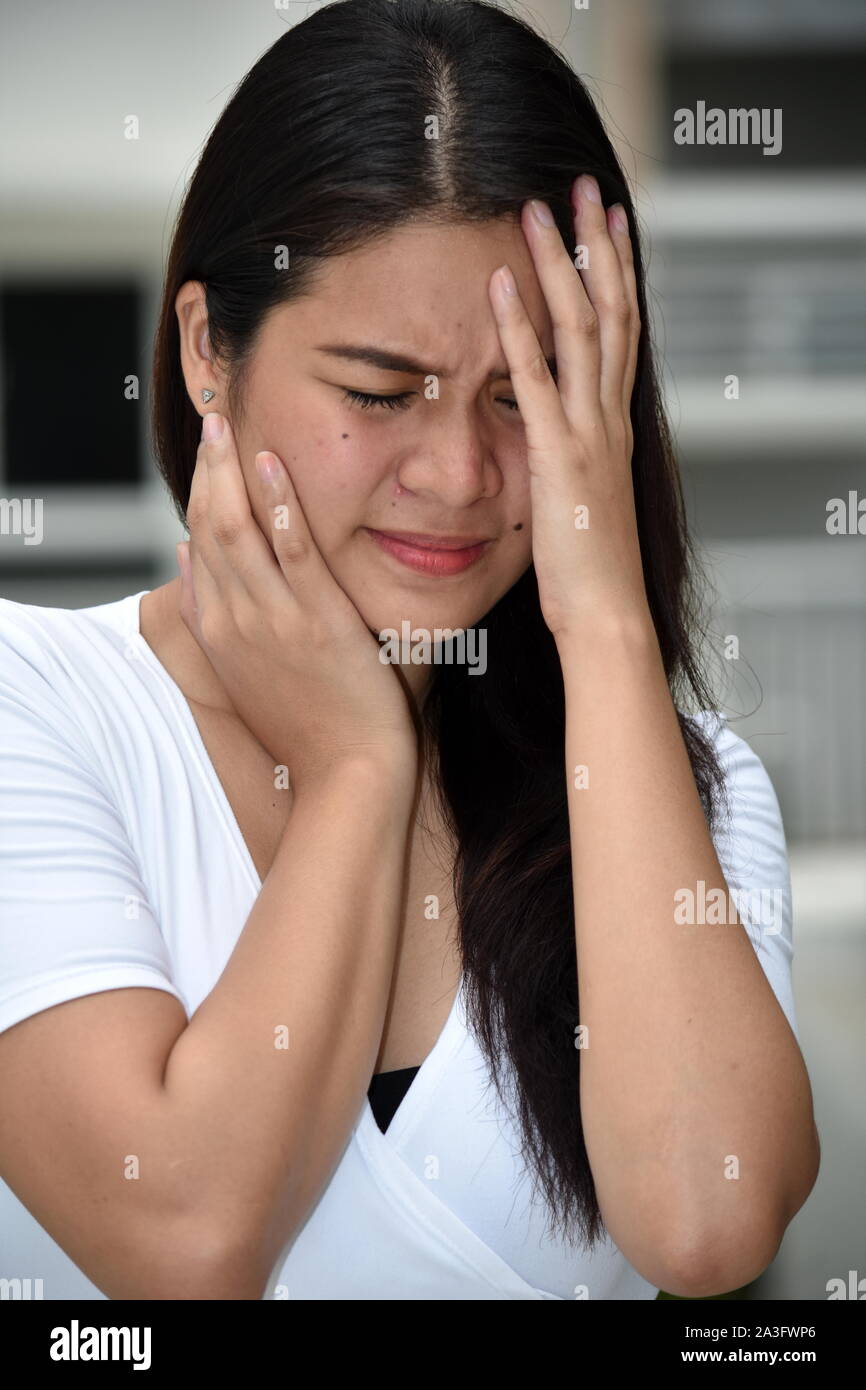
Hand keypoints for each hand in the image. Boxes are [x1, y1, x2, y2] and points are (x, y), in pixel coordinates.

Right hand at [176, 415, 417, 788]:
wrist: (346, 775)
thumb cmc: (308, 728)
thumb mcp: (243, 672)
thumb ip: (211, 615)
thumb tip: (185, 557)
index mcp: (217, 631)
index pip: (197, 546)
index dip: (198, 493)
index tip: (205, 454)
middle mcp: (234, 620)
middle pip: (208, 528)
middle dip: (206, 468)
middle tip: (212, 416)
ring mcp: (272, 619)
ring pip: (238, 531)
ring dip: (230, 472)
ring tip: (228, 423)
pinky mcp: (315, 621)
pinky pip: (291, 550)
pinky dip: (278, 504)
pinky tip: (272, 463)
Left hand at [488, 176, 650, 643]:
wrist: (607, 618)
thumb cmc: (589, 574)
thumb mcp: (581, 501)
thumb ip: (568, 461)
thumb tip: (549, 445)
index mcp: (614, 427)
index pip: (620, 333)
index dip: (616, 275)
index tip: (607, 225)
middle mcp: (608, 420)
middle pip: (611, 313)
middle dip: (596, 247)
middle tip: (581, 188)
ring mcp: (588, 435)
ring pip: (581, 330)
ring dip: (559, 267)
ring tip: (538, 211)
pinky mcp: (558, 459)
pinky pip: (535, 381)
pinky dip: (517, 330)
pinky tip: (498, 286)